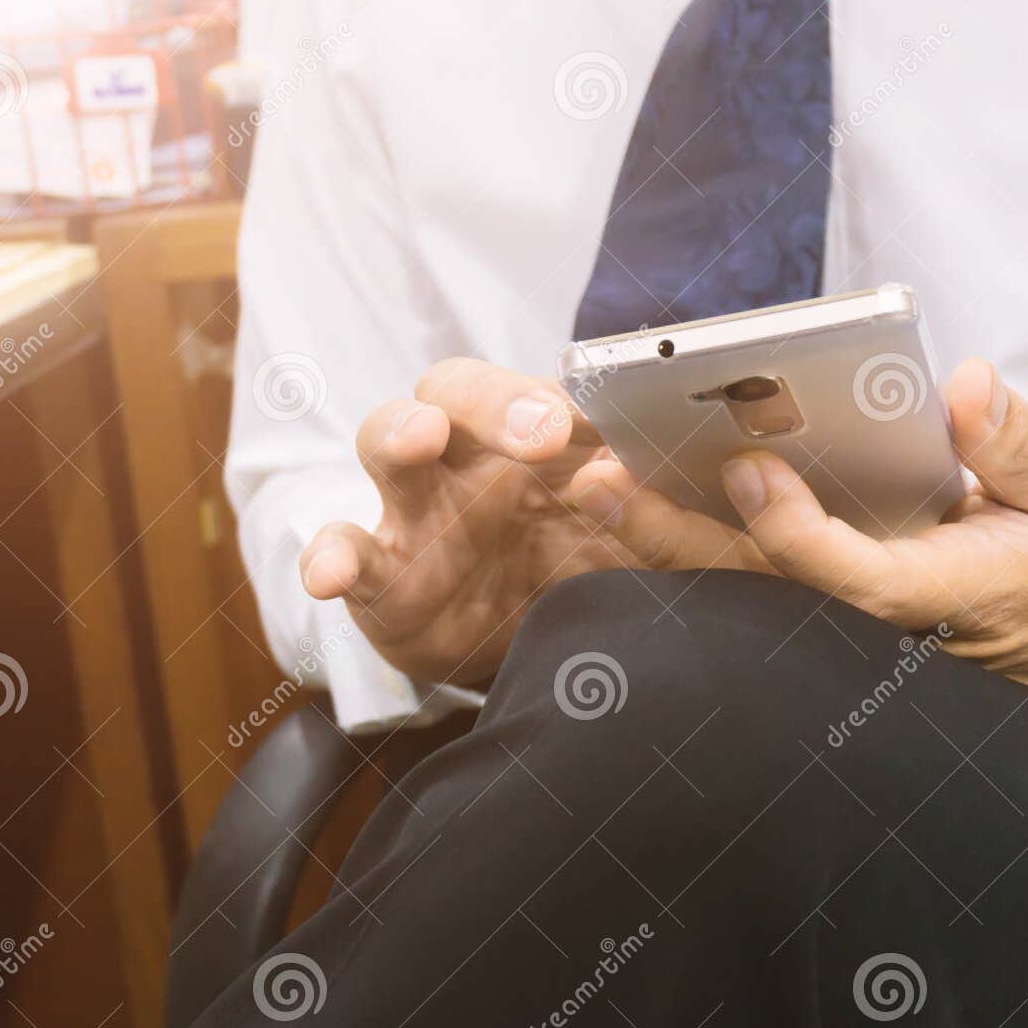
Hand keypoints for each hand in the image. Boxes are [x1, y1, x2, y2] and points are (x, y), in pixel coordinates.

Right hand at [300, 359, 629, 686]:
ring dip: (400, 433)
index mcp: (532, 435)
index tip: (601, 418)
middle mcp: (466, 454)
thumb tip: (695, 476)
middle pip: (458, 392)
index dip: (572, 395)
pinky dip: (332, 558)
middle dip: (494, 401)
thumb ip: (652, 510)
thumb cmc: (572, 562)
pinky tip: (332, 575)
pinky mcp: (377, 572)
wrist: (517, 640)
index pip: (541, 387)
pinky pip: (346, 552)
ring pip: (389, 444)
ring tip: (419, 438)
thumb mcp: (624, 537)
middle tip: (541, 431)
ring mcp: (413, 507)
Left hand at [565, 357, 1027, 735]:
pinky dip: (691, 550)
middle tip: (604, 482)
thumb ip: (1019, 449)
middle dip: (681, 542)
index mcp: (939, 598)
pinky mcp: (827, 620)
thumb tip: (966, 386)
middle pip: (763, 594)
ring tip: (597, 484)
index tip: (747, 470)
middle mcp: (874, 629)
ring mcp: (843, 634)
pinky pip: (750, 589)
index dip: (795, 532)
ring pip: (742, 597)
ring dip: (666, 545)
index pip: (853, 578)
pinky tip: (634, 503)